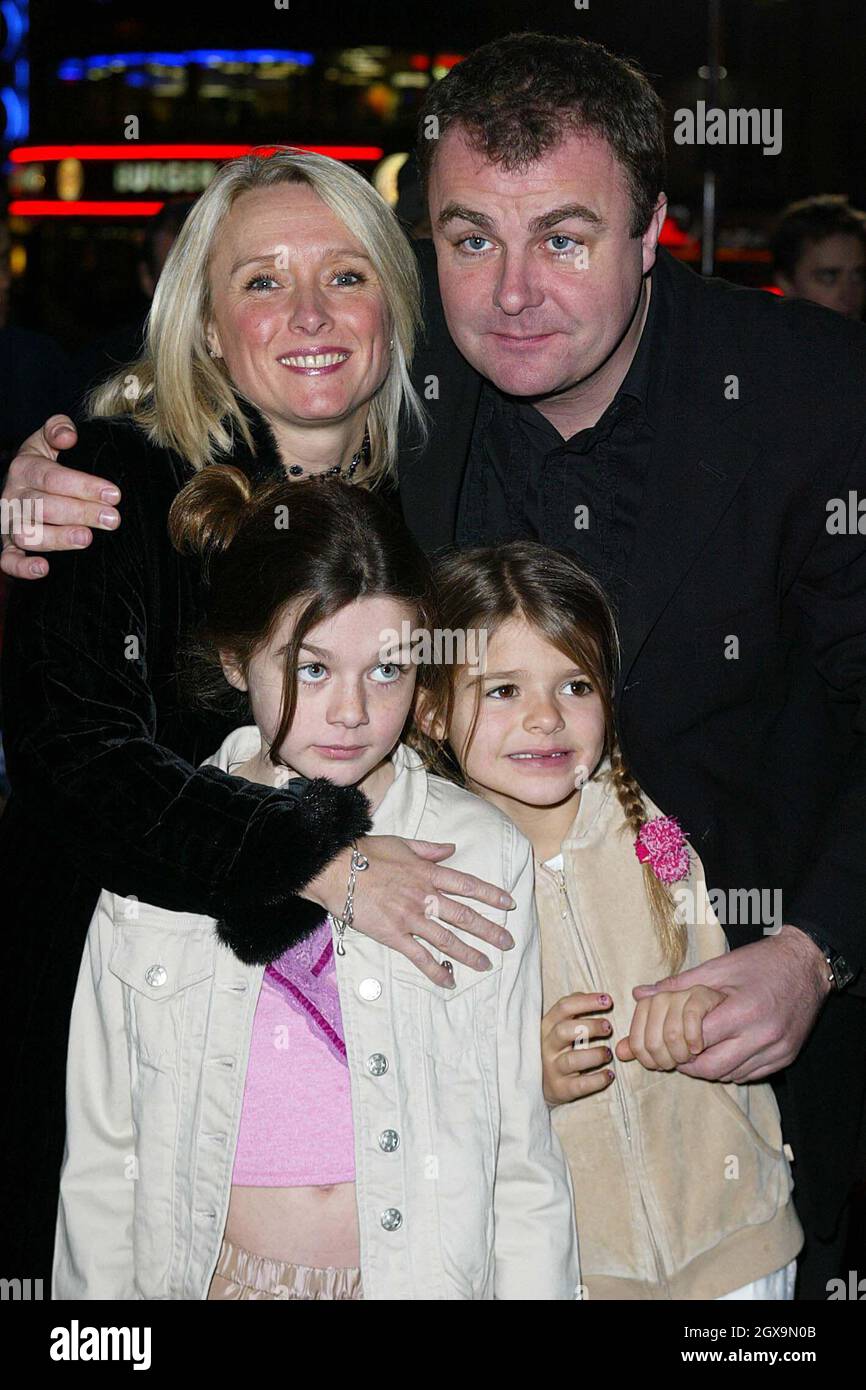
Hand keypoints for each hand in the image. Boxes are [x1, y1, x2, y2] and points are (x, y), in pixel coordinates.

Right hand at [0, 415, 121, 578]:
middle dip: (81, 513)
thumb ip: (58, 429)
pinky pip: (8, 560)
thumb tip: (68, 436)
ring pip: (27, 534)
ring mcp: (10, 522)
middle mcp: (13, 496)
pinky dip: (22, 567)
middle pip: (44, 507)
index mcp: (24, 468)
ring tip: (87, 538)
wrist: (25, 485)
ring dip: (57, 538)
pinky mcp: (8, 546)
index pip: (53, 477)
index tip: (113, 494)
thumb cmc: (46, 464)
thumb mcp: (48, 440)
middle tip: (112, 519)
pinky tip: (43, 569)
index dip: (83, 486)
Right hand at [305, 835, 516, 987]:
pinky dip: (437, 970)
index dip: (491, 895)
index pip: (468, 885)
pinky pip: (420, 957)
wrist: (337, 869)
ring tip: (487, 964)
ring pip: (448, 939)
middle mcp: (425, 896)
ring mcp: (410, 917)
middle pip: (465, 916)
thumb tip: (451, 849)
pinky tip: (449, 981)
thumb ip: (429, 849)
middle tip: (508, 941)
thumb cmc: (366, 853)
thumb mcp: (402, 843)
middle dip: (490, 930)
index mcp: (428, 873)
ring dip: (470, 953)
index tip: (509, 904)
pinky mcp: (394, 935)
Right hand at [541, 992, 614, 1104]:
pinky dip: (597, 1080)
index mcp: (547, 1026)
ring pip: (572, 1060)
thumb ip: (574, 1012)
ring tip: (608, 1053)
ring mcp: (552, 1069)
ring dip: (595, 1055)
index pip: (564, 1007)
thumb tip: (599, 997)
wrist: (536, 1084)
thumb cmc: (555, 1048)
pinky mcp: (560, 1089)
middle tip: (608, 1027)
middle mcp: (546, 1046)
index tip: (608, 1000)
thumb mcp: (557, 1027)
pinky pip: (580, 1085)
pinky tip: (609, 1075)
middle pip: (565, 1031)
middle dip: (590, 1027)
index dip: (587, 1001)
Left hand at [630, 925, 832, 1082]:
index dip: (675, 1043)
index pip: (696, 1042)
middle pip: (711, 1068)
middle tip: (676, 1051)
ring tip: (698, 1050)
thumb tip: (639, 995)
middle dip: (687, 1064)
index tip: (665, 1039)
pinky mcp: (787, 1058)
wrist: (806, 965)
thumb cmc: (760, 962)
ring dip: (709, 1068)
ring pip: (731, 1076)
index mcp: (743, 1011)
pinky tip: (725, 1051)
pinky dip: (732, 1068)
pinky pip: (751, 1075)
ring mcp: (778, 1051)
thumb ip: (678, 986)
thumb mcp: (718, 967)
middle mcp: (763, 1036)